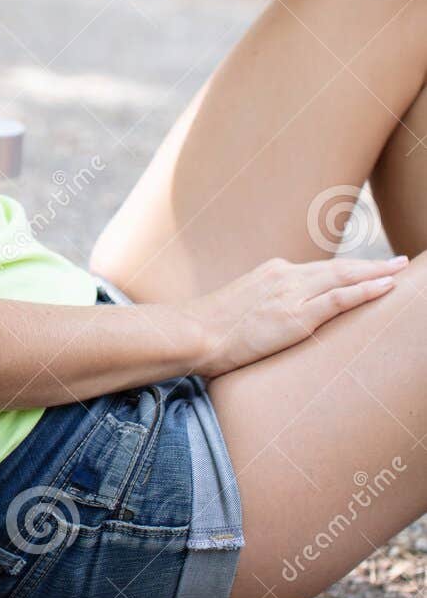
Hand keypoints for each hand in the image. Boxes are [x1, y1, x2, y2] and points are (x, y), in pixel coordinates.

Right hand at [187, 253, 409, 379]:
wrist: (194, 334)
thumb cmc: (211, 330)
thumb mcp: (242, 307)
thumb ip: (265, 306)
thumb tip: (276, 320)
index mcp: (273, 272)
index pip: (320, 270)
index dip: (349, 270)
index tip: (370, 269)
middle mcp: (285, 275)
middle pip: (339, 268)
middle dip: (373, 266)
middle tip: (400, 263)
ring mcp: (291, 294)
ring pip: (344, 278)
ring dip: (377, 274)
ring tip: (401, 272)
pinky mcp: (295, 316)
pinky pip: (338, 299)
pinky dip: (365, 291)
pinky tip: (385, 287)